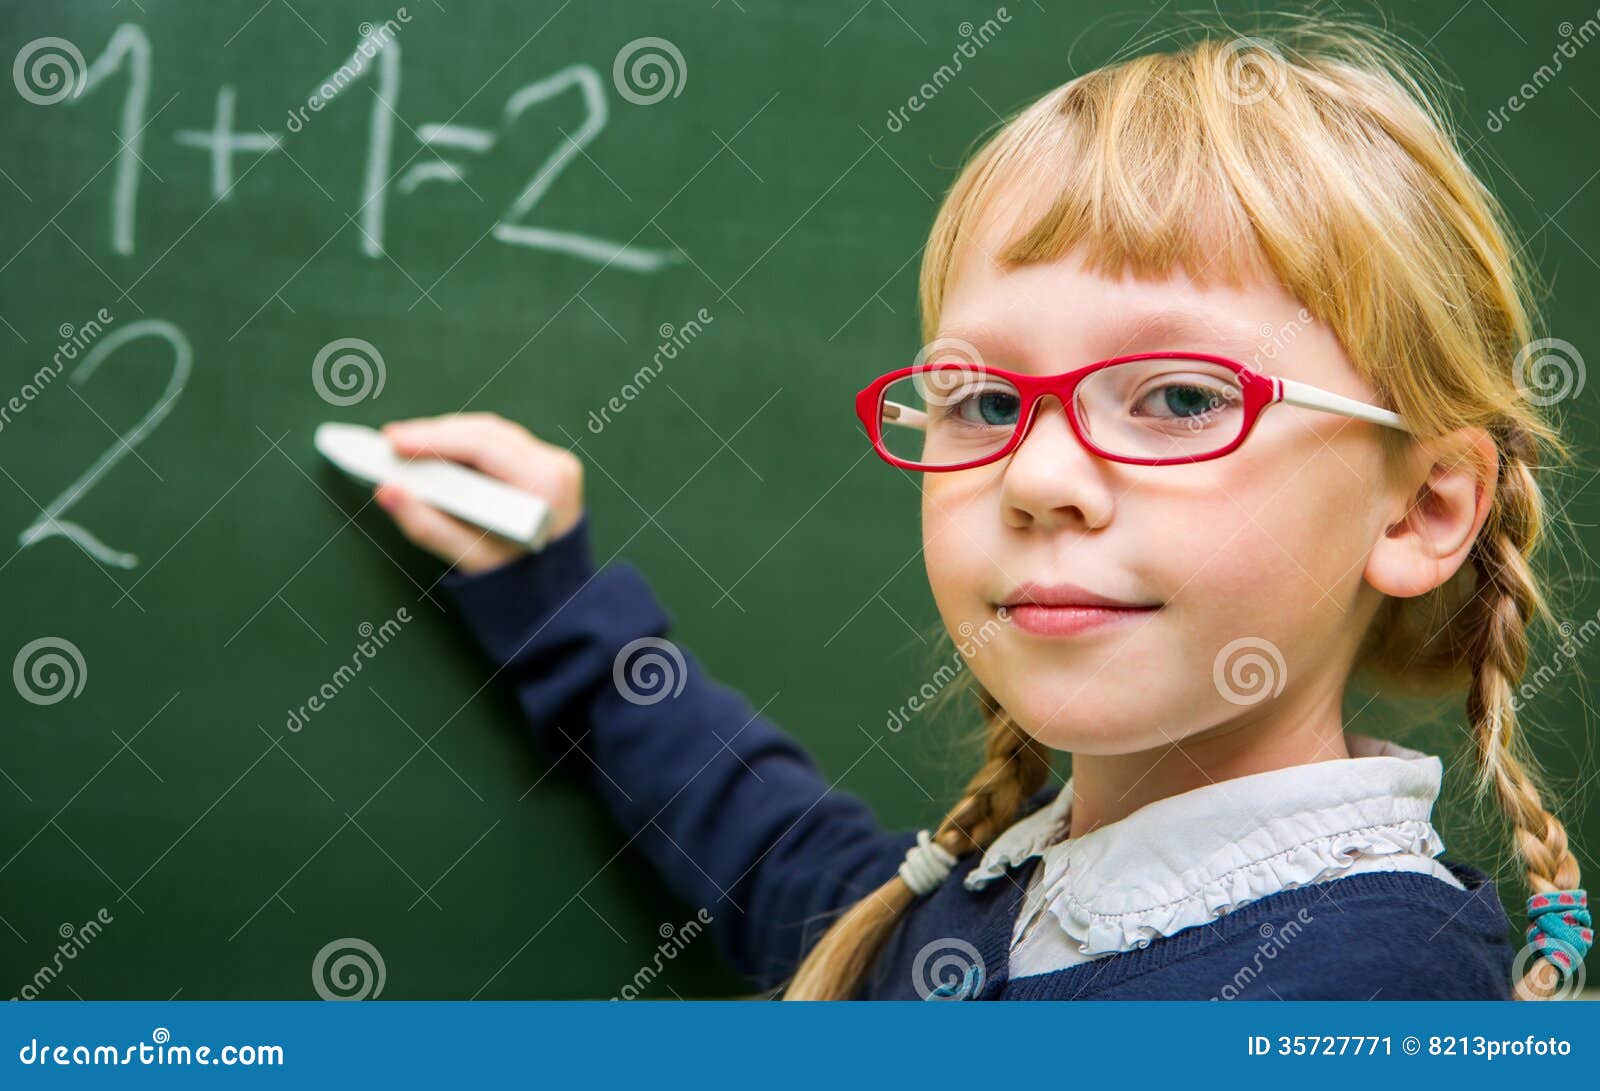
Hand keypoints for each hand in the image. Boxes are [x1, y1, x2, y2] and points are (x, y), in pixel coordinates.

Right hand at [374, 413, 584, 574]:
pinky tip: (436, 451)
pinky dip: (465, 445)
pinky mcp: (545, 464)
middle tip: (391, 441)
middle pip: (486, 433)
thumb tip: (387, 492)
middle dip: (435, 435)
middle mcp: (555, 466)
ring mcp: (554, 462)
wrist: (558, 596)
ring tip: (407, 445)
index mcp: (545, 486)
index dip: (434, 439)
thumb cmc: (517, 582)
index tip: (393, 441)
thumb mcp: (471, 559)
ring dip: (448, 437)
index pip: (483, 446)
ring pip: (492, 433)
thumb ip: (427, 526)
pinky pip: (500, 443)